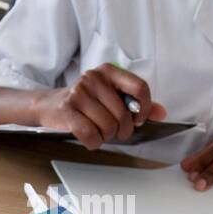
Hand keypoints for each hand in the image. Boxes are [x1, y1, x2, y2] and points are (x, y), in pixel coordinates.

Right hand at [40, 63, 166, 150]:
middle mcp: (94, 77)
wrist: (51, 105)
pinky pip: (90, 134)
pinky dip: (93, 142)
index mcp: (109, 71)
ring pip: (108, 126)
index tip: (138, 119)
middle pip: (123, 114)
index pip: (140, 87)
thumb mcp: (112, 97)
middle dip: (122, 130)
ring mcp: (79, 92)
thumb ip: (138, 104)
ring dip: (106, 136)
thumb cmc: (87, 102)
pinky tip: (90, 138)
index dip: (144, 108)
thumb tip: (161, 113)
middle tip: (115, 130)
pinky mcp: (67, 109)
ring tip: (99, 130)